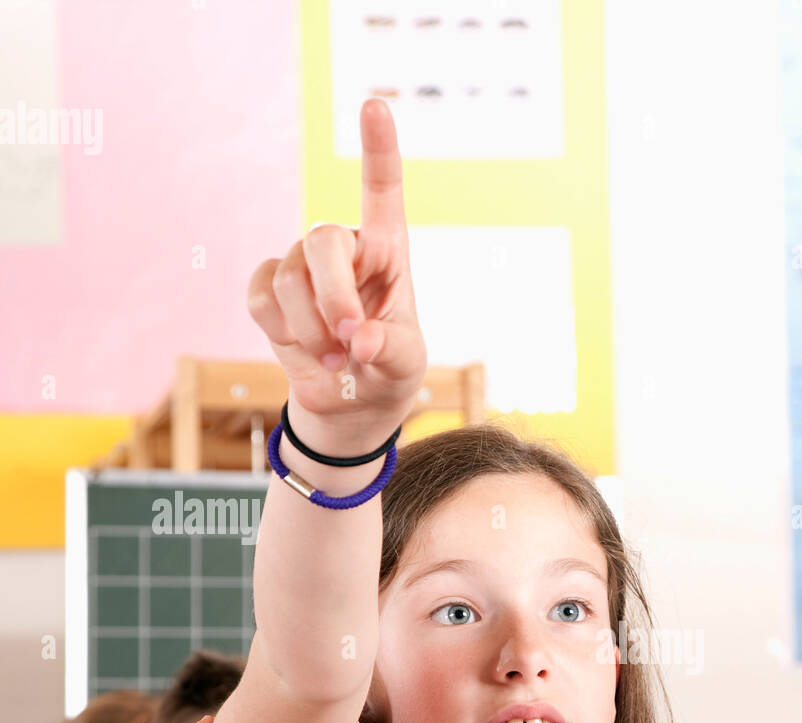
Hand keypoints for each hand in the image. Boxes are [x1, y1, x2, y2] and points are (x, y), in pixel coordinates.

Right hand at [246, 99, 426, 449]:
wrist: (351, 404)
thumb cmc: (388, 371)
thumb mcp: (405, 364)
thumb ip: (389, 349)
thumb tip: (360, 340)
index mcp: (387, 251)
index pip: (382, 191)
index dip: (378, 148)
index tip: (374, 104)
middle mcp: (343, 249)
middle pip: (321, 243)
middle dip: (332, 298)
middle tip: (351, 343)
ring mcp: (303, 266)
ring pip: (290, 279)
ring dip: (312, 331)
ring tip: (337, 362)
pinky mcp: (271, 290)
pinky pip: (261, 298)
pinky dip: (282, 332)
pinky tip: (305, 349)